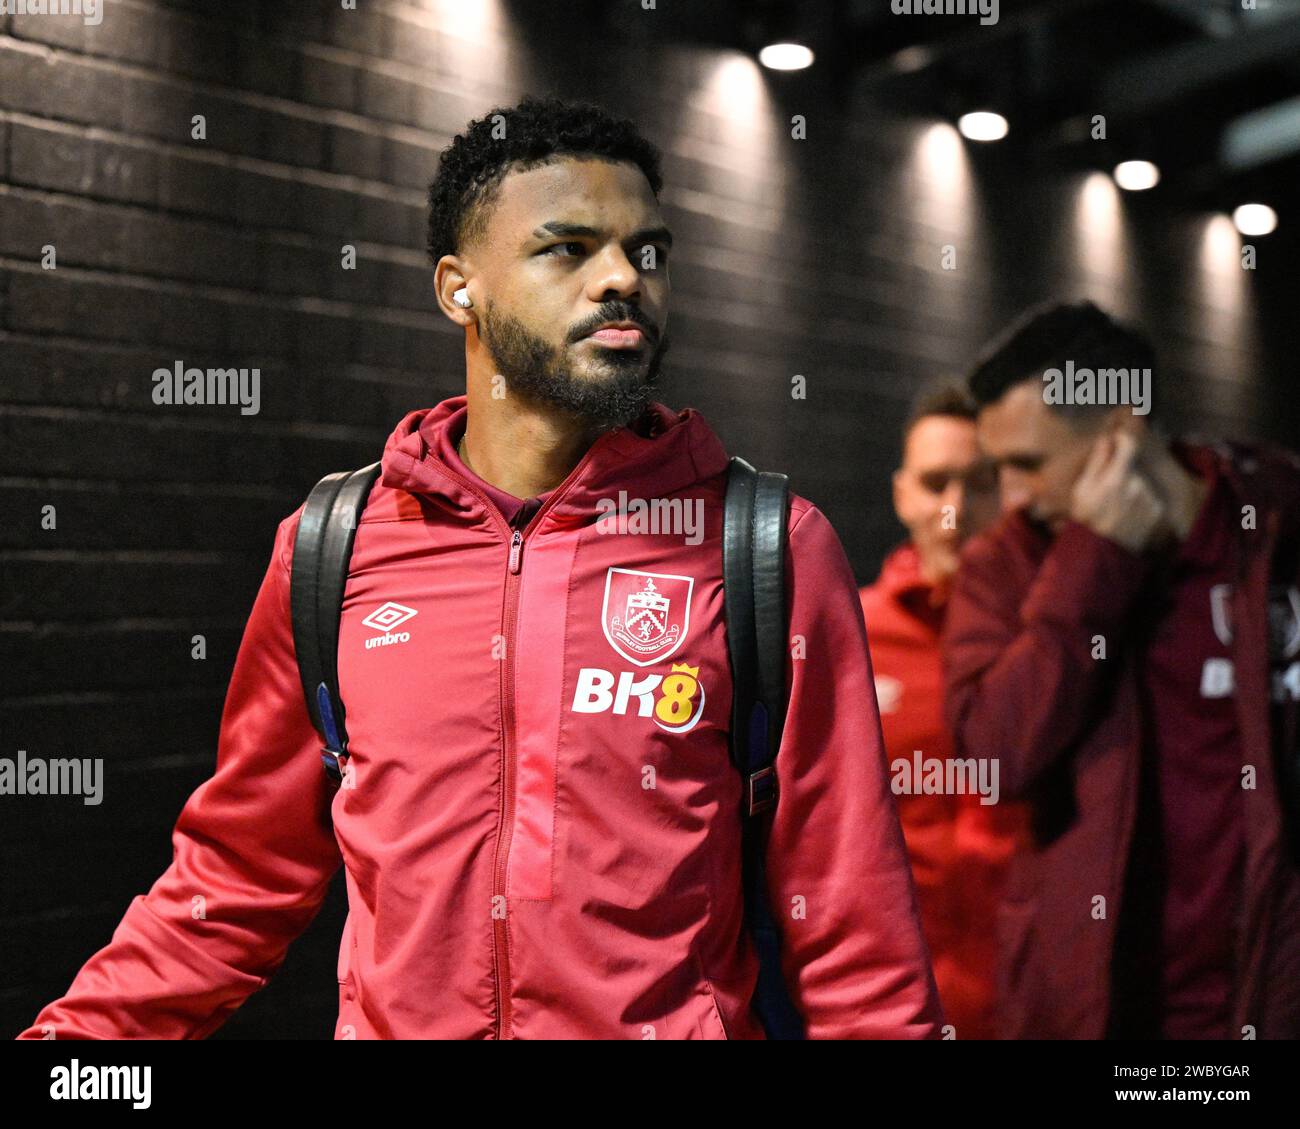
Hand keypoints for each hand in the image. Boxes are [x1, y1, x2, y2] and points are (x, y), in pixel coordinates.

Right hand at [1069, 431, 1166, 553]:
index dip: (1122, 440)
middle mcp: (1137, 485)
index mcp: (1117, 478)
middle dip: (1120, 473)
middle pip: (1132, 467)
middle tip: (1105, 492)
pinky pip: (1149, 499)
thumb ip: (1096, 463)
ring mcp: (1150, 499)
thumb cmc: (1087, 522)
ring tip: (1115, 508)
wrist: (1104, 555)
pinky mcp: (1158, 511)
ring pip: (1140, 483)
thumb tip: (1106, 440)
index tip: (1115, 442)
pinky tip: (1127, 516)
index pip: (1128, 444)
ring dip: (1130, 490)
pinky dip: (1139, 504)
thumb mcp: (1081, 491)